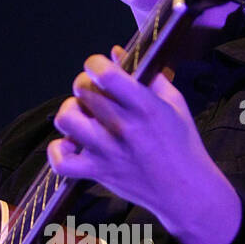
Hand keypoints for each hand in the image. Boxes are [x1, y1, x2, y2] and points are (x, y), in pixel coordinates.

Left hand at [47, 46, 242, 243]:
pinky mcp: (98, 172)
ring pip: (67, 119)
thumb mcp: (173, 102)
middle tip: (95, 94)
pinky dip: (58, 151)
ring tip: (83, 116)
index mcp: (144, 106)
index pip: (104, 73)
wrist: (186, 190)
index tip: (99, 68)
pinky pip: (62, 162)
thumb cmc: (182, 144)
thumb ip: (146, 75)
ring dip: (70, 112)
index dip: (94, 64)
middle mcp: (122, 127)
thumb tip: (115, 53)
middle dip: (85, 85)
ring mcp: (107, 151)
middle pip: (82, 90)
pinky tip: (70, 144)